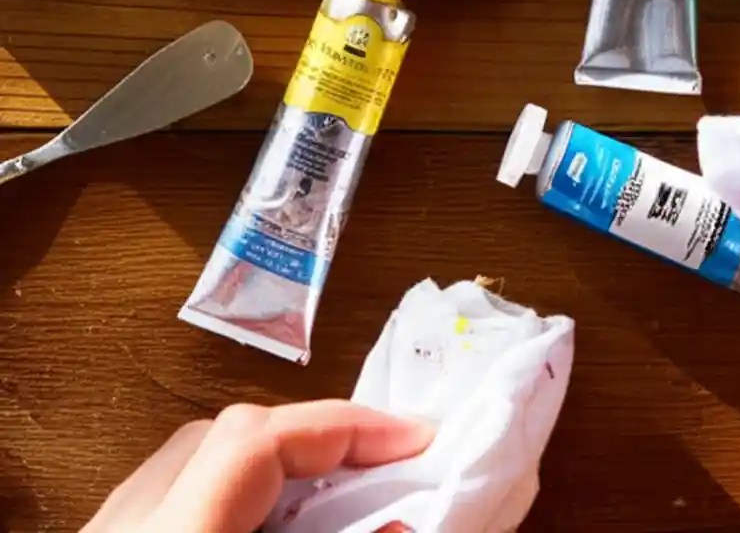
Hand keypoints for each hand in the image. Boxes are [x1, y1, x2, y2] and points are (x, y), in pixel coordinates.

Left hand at [83, 400, 433, 532]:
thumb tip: (405, 524)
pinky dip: (245, 489)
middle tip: (391, 460)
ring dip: (286, 460)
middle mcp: (133, 522)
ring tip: (344, 487)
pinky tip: (282, 517)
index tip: (414, 438)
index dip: (346, 426)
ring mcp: (116, 527)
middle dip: (325, 436)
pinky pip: (184, 490)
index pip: (258, 441)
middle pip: (234, 433)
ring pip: (202, 456)